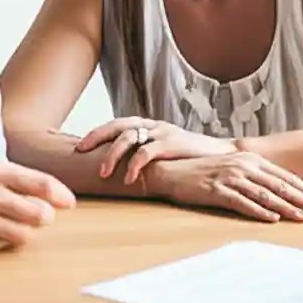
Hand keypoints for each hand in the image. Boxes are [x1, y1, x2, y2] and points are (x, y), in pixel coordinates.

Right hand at [0, 160, 75, 252]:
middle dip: (46, 216)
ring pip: (26, 233)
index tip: (69, 202)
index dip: (61, 195)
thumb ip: (16, 179)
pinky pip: (5, 245)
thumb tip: (54, 194)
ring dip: (27, 230)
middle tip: (41, 215)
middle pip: (40, 213)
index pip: (41, 184)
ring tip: (14, 222)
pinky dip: (6, 239)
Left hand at [74, 117, 236, 182]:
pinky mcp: (173, 143)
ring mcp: (162, 132)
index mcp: (148, 125)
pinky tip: (128, 179)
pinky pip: (147, 152)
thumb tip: (119, 168)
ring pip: (129, 137)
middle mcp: (153, 124)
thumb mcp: (165, 151)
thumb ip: (145, 153)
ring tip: (103, 173)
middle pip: (117, 126)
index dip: (97, 133)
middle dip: (96, 137)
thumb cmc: (191, 157)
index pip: (116, 124)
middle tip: (80, 151)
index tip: (79, 146)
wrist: (223, 154)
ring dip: (112, 155)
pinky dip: (134, 165)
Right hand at [143, 152, 302, 221]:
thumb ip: (255, 176)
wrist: (172, 170)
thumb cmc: (204, 172)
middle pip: (280, 184)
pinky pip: (242, 202)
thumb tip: (280, 191)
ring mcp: (230, 177)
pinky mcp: (217, 190)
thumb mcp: (233, 168)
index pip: (285, 176)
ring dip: (287, 207)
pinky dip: (259, 211)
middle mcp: (244, 165)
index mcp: (251, 159)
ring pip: (265, 194)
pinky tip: (272, 218)